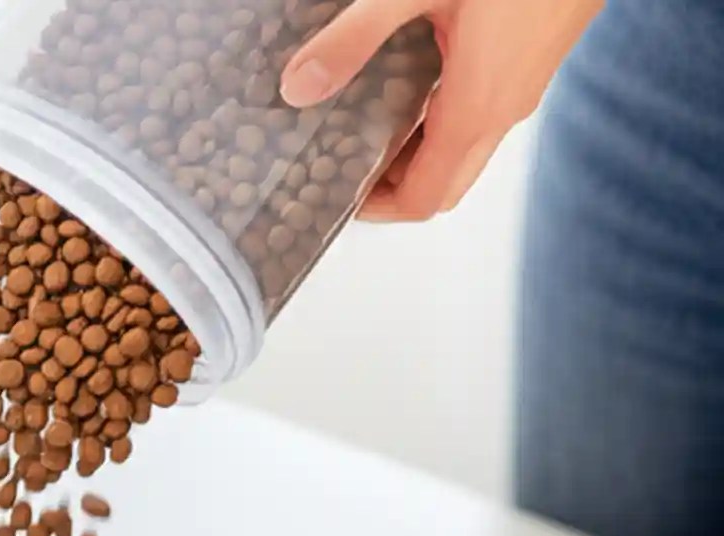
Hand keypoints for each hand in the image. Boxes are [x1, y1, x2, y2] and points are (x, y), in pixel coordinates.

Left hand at [280, 0, 604, 220]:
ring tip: (358, 127)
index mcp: (475, 109)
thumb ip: (354, 37)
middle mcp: (502, 111)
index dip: (373, 208)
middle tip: (337, 164)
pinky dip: (436, 123)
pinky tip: (404, 84)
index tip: (330, 193)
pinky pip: (478, 117)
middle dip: (389, 189)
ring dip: (413, 156)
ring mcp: (520, 90)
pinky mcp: (527, 65)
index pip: (421, 199)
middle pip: (443, 187)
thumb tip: (298, 87)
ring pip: (462, 153)